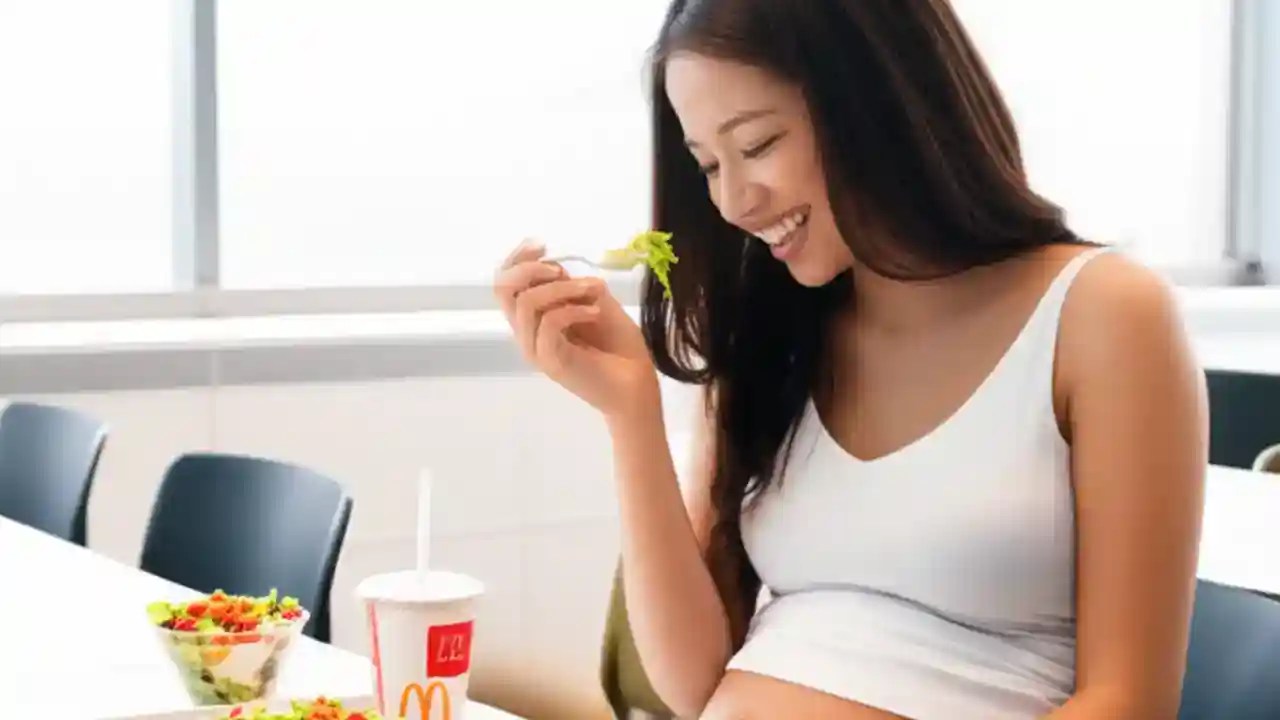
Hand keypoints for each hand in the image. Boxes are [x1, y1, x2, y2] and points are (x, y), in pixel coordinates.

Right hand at [494, 239, 659, 418]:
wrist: (636, 384)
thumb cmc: (617, 345)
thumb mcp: (595, 302)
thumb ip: (572, 285)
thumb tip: (557, 267)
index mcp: (534, 318)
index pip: (504, 283)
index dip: (517, 258)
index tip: (541, 244)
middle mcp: (527, 332)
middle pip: (503, 290)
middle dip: (530, 268)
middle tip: (560, 269)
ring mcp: (536, 348)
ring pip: (527, 303)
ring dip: (562, 287)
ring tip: (593, 291)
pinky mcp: (551, 361)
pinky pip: (549, 323)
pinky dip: (573, 309)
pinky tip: (596, 311)